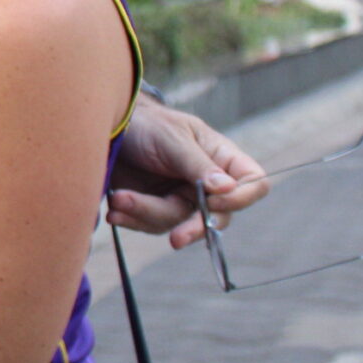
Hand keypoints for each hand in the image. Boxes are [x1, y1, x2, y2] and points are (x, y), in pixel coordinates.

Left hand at [109, 101, 268, 249]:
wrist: (109, 126)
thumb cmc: (148, 124)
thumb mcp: (173, 139)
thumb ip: (198, 164)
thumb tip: (229, 188)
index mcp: (222, 159)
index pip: (253, 183)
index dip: (240, 199)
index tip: (214, 201)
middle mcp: (207, 184)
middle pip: (217, 217)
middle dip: (194, 228)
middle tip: (176, 239)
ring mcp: (181, 198)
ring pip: (177, 223)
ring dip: (146, 214)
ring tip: (120, 199)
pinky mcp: (154, 209)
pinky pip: (150, 225)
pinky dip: (131, 219)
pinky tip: (114, 211)